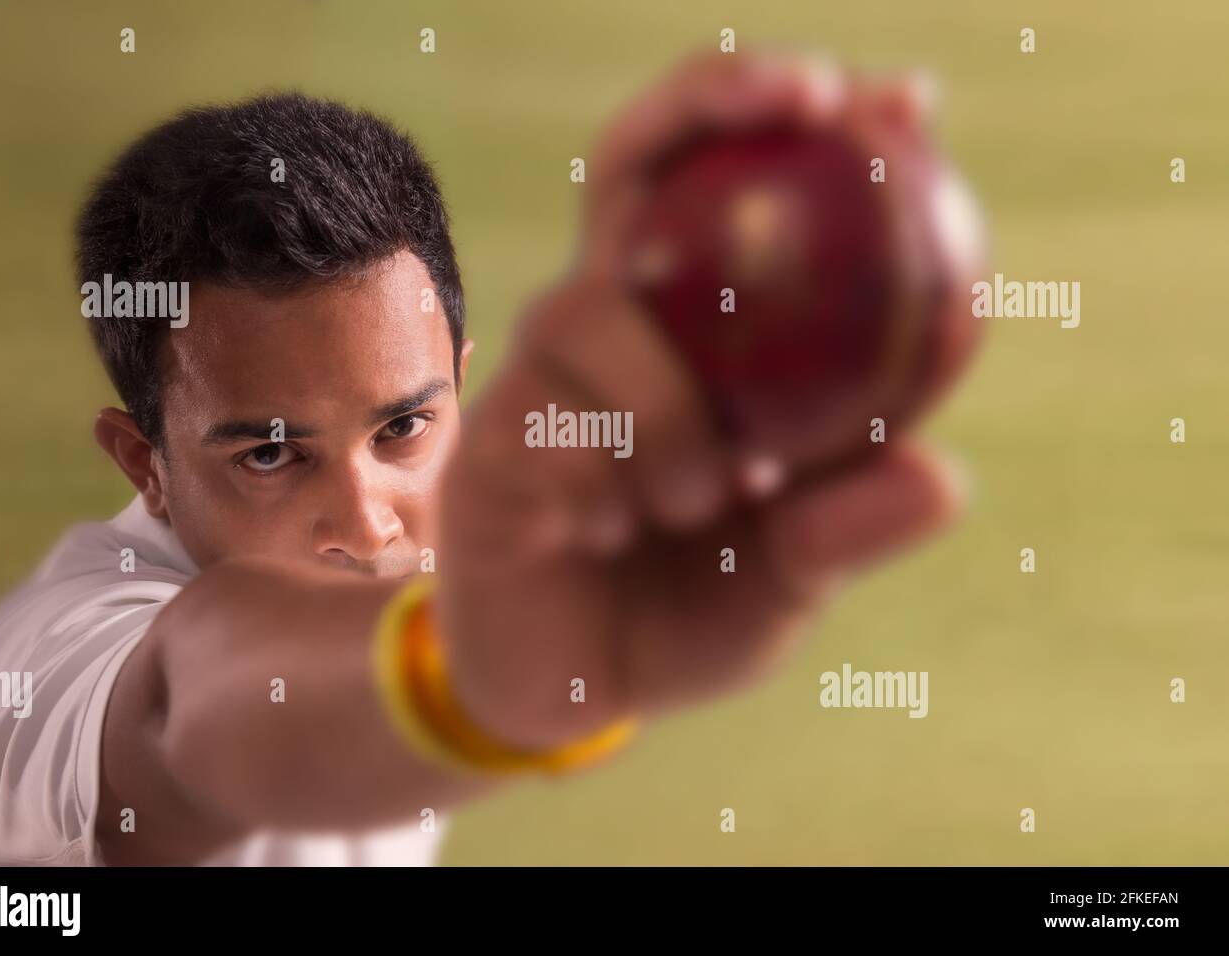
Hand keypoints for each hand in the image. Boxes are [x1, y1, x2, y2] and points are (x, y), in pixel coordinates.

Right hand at [436, 52, 964, 750]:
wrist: (569, 693)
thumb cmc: (686, 611)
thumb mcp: (789, 578)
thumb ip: (847, 525)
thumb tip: (941, 476)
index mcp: (692, 343)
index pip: (734, 205)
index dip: (806, 140)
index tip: (904, 99)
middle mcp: (614, 330)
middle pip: (637, 166)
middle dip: (707, 103)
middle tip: (809, 95)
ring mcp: (541, 375)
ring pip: (592, 307)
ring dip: (671, 410)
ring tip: (705, 502)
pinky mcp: (486, 438)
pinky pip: (547, 415)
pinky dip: (607, 471)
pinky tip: (608, 529)